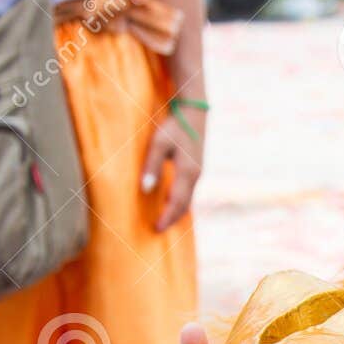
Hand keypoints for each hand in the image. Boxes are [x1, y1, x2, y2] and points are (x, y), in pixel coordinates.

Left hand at [142, 108, 204, 232]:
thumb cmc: (174, 127)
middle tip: (159, 229)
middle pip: (184, 205)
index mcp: (187, 173)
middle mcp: (196, 177)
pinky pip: (189, 192)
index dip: (167, 218)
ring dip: (176, 212)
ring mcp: (198, 174)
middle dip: (172, 219)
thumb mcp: (159, 144)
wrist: (195, 113)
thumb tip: (145, 189)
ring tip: (164, 220)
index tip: (157, 229)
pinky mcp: (196, 170)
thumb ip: (152, 166)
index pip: (176, 202)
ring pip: (188, 200)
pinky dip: (180, 202)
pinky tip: (170, 203)